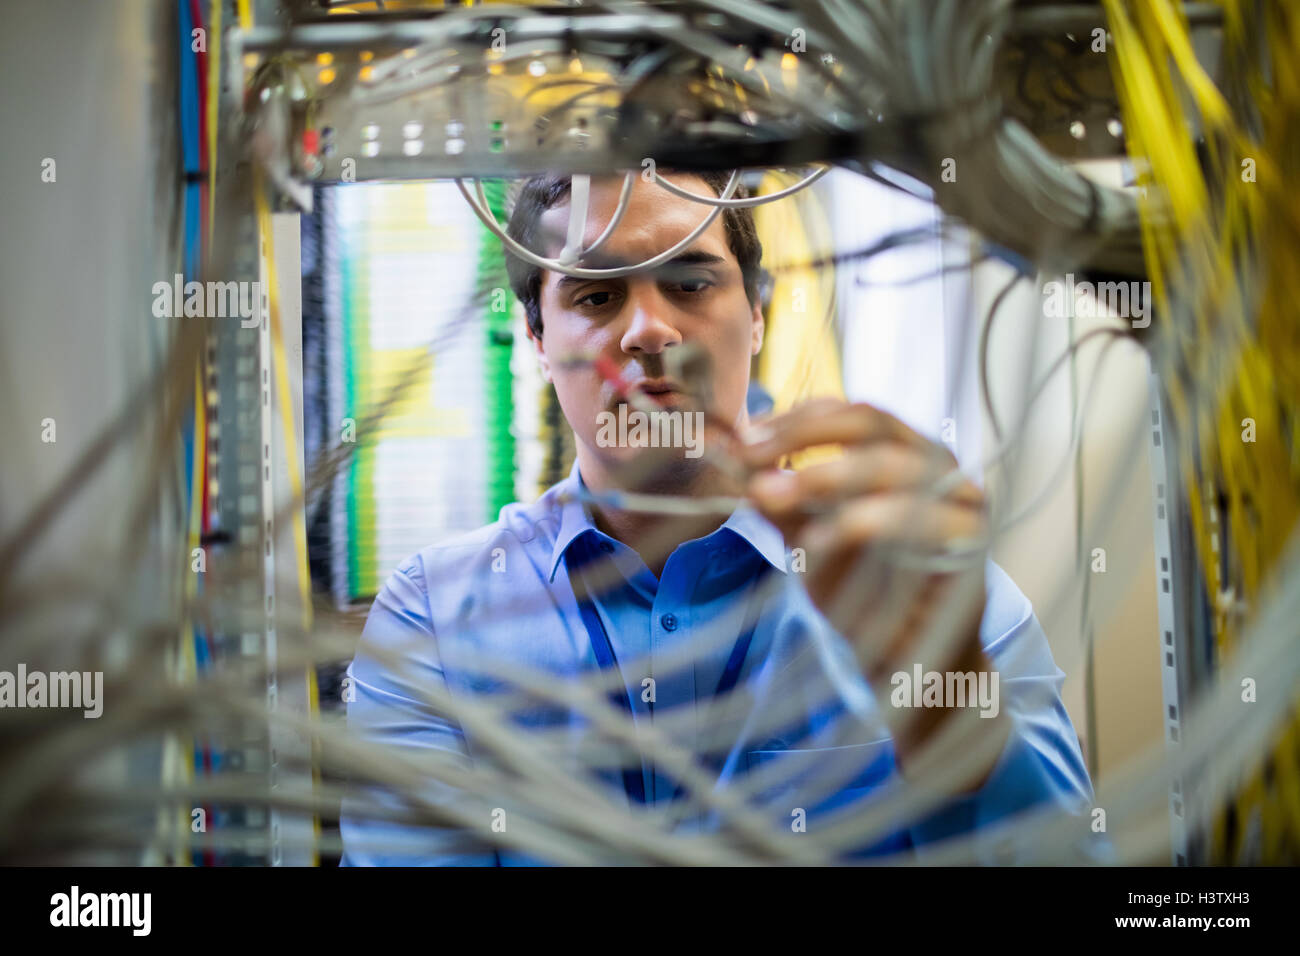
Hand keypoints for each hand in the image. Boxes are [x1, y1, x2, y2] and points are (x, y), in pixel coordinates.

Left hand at [740, 398, 1006, 785]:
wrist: (913, 663)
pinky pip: (917, 523)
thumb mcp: (812, 540)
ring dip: (825, 475)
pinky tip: (815, 541)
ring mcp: (963, 499)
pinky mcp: (973, 542)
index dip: (796, 419)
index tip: (744, 439)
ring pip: (896, 467)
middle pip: (874, 425)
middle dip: (804, 437)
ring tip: (770, 495)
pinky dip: (863, 524)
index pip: (852, 413)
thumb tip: (737, 466)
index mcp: (905, 453)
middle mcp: (939, 465)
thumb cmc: (867, 595)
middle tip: (750, 458)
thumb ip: (783, 503)